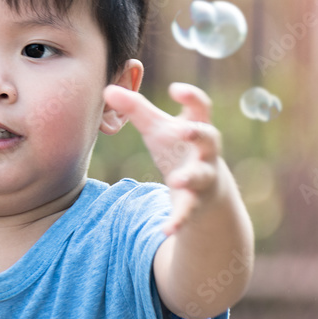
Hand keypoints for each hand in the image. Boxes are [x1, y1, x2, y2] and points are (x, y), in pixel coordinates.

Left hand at [103, 82, 221, 235]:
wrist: (205, 188)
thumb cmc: (178, 148)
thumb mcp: (158, 128)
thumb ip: (135, 108)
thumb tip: (107, 88)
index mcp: (195, 128)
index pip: (200, 107)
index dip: (192, 97)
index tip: (176, 89)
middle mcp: (204, 151)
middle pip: (209, 138)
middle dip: (199, 134)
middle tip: (186, 131)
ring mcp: (203, 177)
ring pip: (201, 176)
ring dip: (190, 177)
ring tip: (176, 180)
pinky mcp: (196, 203)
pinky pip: (188, 212)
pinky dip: (177, 221)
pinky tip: (166, 230)